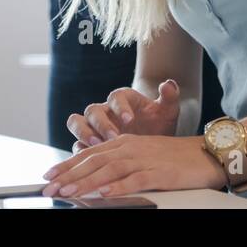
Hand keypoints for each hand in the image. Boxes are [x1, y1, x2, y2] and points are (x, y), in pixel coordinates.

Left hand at [41, 134, 225, 198]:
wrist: (207, 153)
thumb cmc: (174, 157)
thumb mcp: (142, 154)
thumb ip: (119, 162)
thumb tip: (95, 177)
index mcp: (125, 142)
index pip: (90, 153)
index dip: (68, 165)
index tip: (50, 177)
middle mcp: (131, 147)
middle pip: (95, 160)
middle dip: (70, 175)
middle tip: (50, 188)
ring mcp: (146, 159)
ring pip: (110, 169)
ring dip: (87, 182)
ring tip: (69, 192)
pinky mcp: (160, 172)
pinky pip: (137, 179)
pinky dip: (119, 187)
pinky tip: (104, 194)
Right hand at [65, 80, 183, 150]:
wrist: (153, 141)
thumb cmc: (158, 123)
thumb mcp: (168, 112)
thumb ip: (170, 97)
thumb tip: (169, 84)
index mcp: (122, 99)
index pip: (116, 97)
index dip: (120, 106)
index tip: (130, 119)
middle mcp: (105, 111)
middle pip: (92, 110)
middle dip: (101, 123)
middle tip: (113, 137)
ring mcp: (93, 127)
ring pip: (76, 123)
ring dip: (83, 134)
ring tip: (96, 146)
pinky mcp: (87, 143)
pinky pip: (76, 144)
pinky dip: (79, 151)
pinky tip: (89, 162)